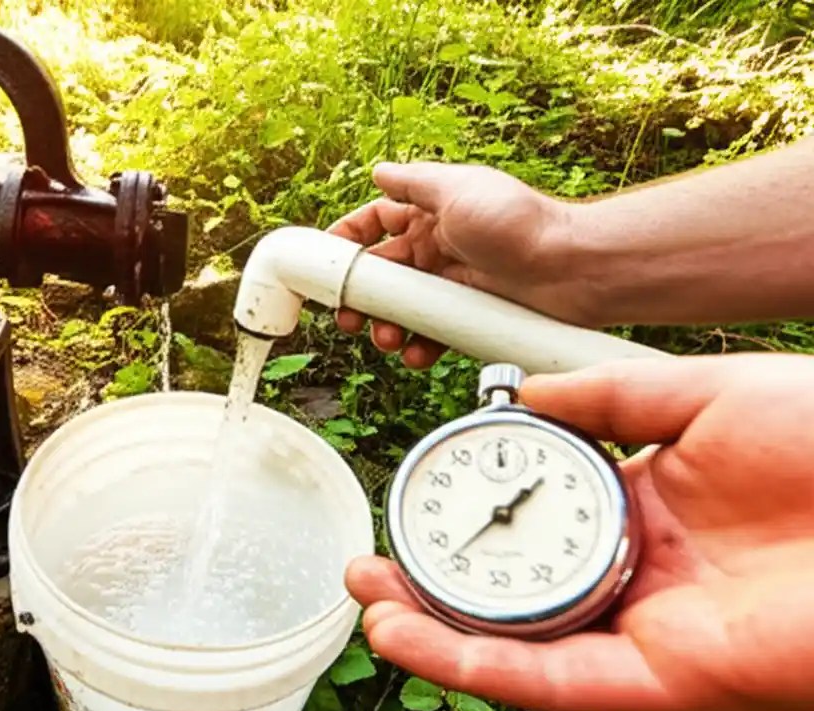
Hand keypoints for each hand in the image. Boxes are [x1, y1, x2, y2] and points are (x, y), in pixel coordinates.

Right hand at [326, 161, 589, 368]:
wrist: (572, 268)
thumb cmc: (519, 221)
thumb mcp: (459, 188)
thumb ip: (414, 183)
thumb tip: (379, 171)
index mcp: (430, 213)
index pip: (373, 222)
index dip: (345, 241)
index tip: (323, 265)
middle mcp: (437, 246)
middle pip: (381, 274)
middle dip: (359, 297)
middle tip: (348, 318)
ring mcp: (452, 283)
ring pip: (402, 309)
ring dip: (385, 327)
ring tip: (385, 340)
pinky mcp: (469, 314)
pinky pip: (432, 334)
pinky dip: (418, 346)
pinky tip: (415, 354)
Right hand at [346, 353, 813, 710]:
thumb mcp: (709, 394)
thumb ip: (612, 398)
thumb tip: (527, 397)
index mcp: (650, 510)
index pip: (537, 520)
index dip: (474, 513)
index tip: (426, 491)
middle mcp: (640, 577)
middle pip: (513, 592)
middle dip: (435, 586)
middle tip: (371, 567)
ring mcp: (649, 630)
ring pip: (519, 645)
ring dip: (437, 632)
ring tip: (371, 603)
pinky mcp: (664, 678)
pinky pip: (553, 679)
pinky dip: (477, 666)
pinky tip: (415, 640)